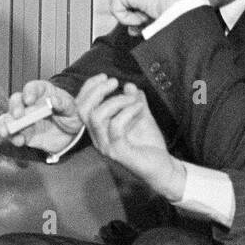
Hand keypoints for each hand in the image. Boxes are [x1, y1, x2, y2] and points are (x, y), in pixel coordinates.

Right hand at [0, 80, 82, 154]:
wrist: (71, 133)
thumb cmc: (70, 114)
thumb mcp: (72, 108)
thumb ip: (63, 104)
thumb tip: (53, 100)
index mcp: (41, 92)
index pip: (31, 88)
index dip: (28, 92)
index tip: (29, 100)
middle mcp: (28, 104)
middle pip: (16, 101)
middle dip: (14, 108)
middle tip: (18, 116)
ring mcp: (24, 119)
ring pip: (8, 118)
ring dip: (5, 124)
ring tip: (7, 131)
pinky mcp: (23, 133)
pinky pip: (13, 135)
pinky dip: (13, 138)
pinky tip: (19, 141)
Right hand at [74, 75, 184, 199]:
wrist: (163, 167)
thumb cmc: (149, 144)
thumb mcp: (142, 116)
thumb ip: (134, 100)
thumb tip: (129, 85)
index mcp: (99, 130)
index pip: (82, 107)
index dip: (89, 89)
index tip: (104, 77)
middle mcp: (98, 138)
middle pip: (83, 110)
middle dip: (97, 91)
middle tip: (114, 82)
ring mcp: (106, 146)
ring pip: (97, 117)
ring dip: (116, 101)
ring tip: (132, 99)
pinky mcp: (118, 152)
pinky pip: (116, 126)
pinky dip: (128, 111)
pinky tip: (139, 108)